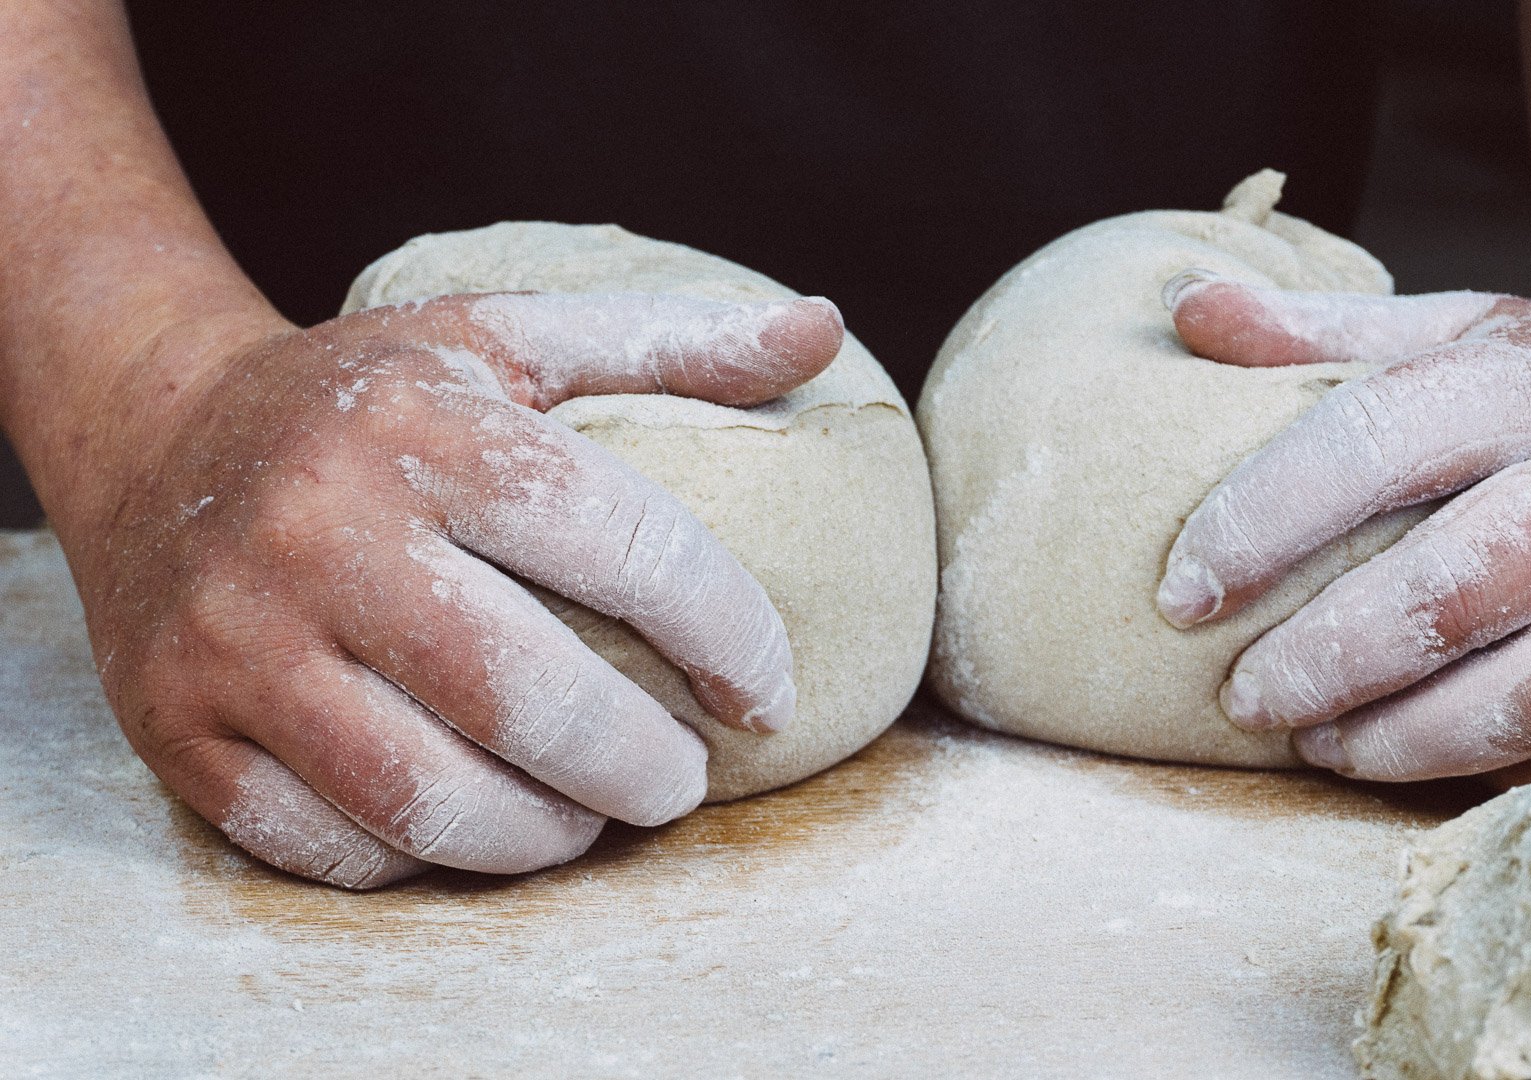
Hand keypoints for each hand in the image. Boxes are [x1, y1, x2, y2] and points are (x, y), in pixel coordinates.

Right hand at [75, 291, 840, 886]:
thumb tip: (823, 330)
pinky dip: (428, 857)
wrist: (150, 441)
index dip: (725, 631)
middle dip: (639, 767)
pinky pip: (332, 844)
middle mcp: (318, 534)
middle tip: (684, 779)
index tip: (766, 688)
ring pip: (425, 798)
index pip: (616, 540)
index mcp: (422, 428)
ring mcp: (236, 644)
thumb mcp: (506, 338)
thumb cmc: (370, 400)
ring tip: (596, 816)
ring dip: (546, 836)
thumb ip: (668, 341)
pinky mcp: (181, 732)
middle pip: (523, 698)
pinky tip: (478, 820)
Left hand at [1156, 271, 1530, 781]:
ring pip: (1526, 681)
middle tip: (1239, 698)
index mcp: (1524, 378)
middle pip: (1450, 583)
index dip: (1263, 523)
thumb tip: (1182, 302)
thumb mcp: (1438, 337)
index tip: (1180, 595)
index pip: (1372, 443)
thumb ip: (1313, 333)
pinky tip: (1378, 754)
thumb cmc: (1526, 390)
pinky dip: (1462, 754)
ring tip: (1303, 741)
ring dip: (1397, 729)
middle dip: (1327, 655)